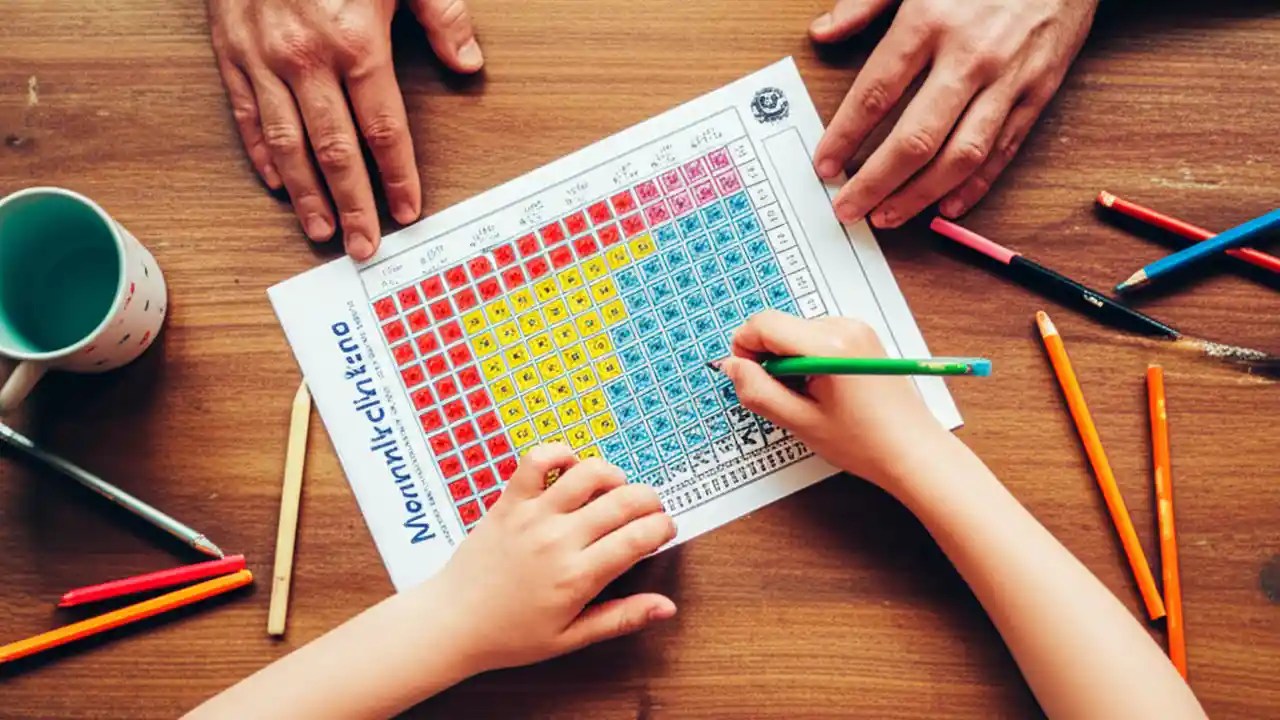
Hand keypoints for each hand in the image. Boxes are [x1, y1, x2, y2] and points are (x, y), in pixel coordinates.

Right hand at [208, 0, 484, 259]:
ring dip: (305, 193)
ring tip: (322, 228)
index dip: (398, 176)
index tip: (407, 211)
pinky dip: (260, 153)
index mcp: (354, 42)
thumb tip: (469, 64)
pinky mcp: (229, 50)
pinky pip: (245, 113)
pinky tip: (275, 182)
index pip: (383, 129)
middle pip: (335, 150)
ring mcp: (262, 58)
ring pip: (286, 143)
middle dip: (353, 204)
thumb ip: (442, 15)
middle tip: (364, 245)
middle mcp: (305, 58)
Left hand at [418, 444, 677, 672]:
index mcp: (578, 576)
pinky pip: (536, 461)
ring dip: (613, 475)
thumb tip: (667, 608)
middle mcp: (559, 540)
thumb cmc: (510, 636)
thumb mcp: (572, 638)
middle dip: (649, 500)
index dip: (662, 527)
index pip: (638, 538)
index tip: (665, 529)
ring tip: (614, 489)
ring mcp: (532, 516)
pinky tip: (570, 467)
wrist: (452, 622)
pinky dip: (559, 454)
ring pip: (587, 473)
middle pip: (623, 501)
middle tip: (649, 510)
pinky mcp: (509, 502)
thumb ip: (622, 619)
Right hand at [718, 311, 949, 491]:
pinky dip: (808, 359)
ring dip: (789, 361)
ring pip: (795, 333)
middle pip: (779, 326)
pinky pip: (816, 337)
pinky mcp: (862, 337)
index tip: (749, 379)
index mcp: (828, 344)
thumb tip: (731, 367)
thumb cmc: (866, 442)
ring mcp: (856, 329)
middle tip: (785, 398)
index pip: (763, 324)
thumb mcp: (801, 422)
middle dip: (769, 359)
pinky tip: (823, 390)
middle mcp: (844, 326)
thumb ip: (758, 392)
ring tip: (809, 398)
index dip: (744, 350)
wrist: (913, 451)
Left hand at [811, 0, 1097, 227]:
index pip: (875, 95)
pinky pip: (1004, 150)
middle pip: (915, 140)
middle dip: (875, 183)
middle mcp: (968, 56)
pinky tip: (945, 206)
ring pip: (960, 156)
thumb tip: (822, 33)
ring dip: (919, 196)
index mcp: (929, 21)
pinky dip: (975, 186)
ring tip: (886, 217)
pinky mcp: (1039, 90)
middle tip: (847, 208)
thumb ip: (865, 1)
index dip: (844, 137)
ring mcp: (1007, 78)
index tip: (823, 165)